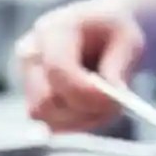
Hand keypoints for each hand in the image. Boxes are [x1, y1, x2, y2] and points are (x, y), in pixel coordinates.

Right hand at [16, 0, 145, 132]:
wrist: (98, 30)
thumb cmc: (113, 32)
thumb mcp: (128, 40)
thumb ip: (119, 68)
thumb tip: (112, 98)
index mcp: (52, 30)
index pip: (57, 70)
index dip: (85, 93)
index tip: (116, 102)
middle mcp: (31, 55)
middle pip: (46, 101)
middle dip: (85, 110)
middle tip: (116, 107)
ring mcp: (27, 79)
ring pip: (49, 119)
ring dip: (85, 119)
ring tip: (109, 103)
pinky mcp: (32, 99)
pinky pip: (54, 125)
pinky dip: (79, 124)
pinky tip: (95, 107)